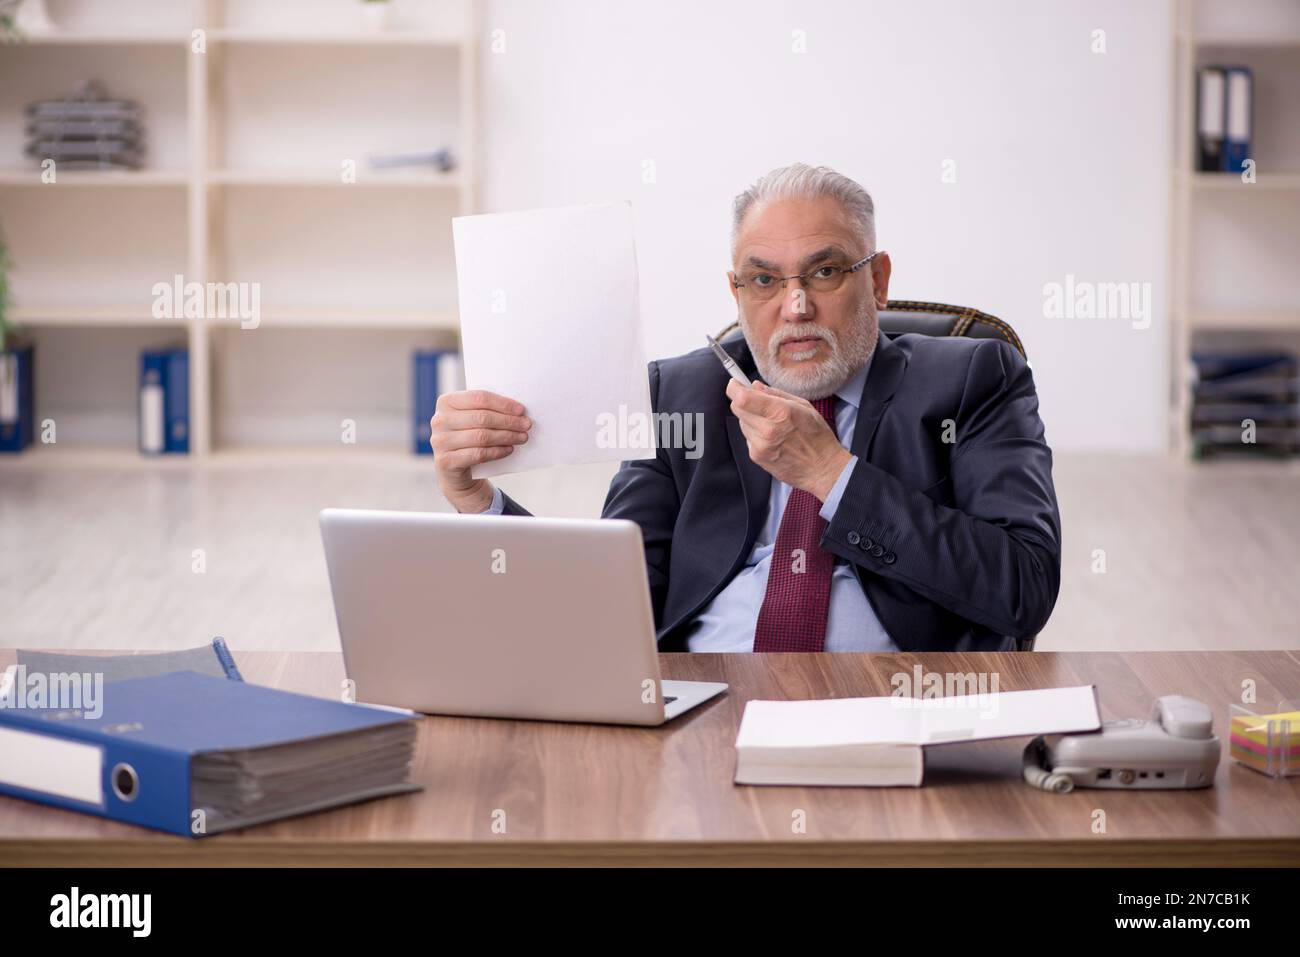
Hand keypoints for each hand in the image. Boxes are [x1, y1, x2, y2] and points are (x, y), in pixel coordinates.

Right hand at [429, 390, 530, 512]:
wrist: (453, 468)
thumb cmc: (467, 435)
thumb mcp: (472, 418)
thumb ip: (487, 410)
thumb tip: (518, 410)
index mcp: (446, 402)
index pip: (479, 398)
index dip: (503, 404)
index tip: (521, 410)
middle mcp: (439, 420)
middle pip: (482, 417)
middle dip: (508, 421)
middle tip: (526, 425)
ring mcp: (440, 441)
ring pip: (481, 436)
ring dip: (507, 436)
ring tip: (522, 437)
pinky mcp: (445, 461)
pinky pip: (478, 454)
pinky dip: (497, 451)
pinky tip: (509, 449)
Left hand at [726, 379, 850, 501]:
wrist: (822, 469)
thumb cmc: (817, 437)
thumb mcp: (804, 407)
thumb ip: (776, 394)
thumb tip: (755, 386)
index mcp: (781, 413)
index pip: (743, 398)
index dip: (734, 388)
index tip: (735, 384)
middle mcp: (768, 430)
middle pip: (737, 408)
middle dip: (743, 401)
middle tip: (756, 402)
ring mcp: (760, 445)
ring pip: (741, 423)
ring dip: (750, 419)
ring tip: (771, 424)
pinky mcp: (756, 456)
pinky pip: (747, 438)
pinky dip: (755, 434)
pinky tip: (772, 438)